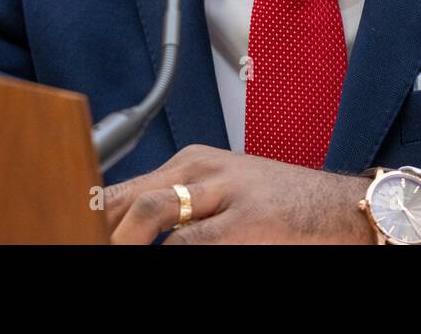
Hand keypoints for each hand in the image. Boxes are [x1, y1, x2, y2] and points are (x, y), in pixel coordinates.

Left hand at [103, 144, 375, 243]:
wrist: (345, 210)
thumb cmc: (284, 209)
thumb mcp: (225, 197)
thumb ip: (180, 211)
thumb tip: (126, 231)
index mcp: (193, 164)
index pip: (124, 189)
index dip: (95, 217)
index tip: (75, 232)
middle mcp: (203, 171)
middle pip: (127, 195)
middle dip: (101, 228)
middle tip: (77, 239)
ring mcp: (225, 194)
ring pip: (151, 212)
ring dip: (123, 240)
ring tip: (109, 251)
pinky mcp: (248, 223)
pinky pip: (190, 244)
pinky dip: (167, 253)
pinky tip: (162, 256)